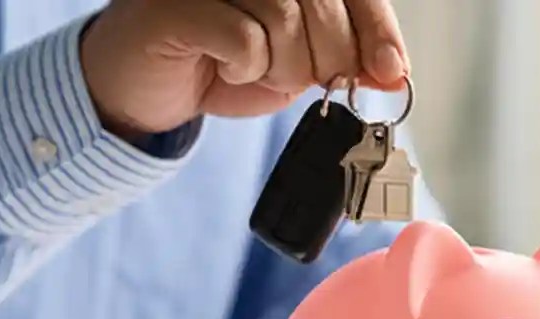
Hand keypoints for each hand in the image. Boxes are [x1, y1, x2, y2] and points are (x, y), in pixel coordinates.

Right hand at [80, 0, 408, 139]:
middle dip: (331, 57)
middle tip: (307, 80)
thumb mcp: (298, 64)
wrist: (145, 88)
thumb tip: (393, 71)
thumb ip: (345, 57)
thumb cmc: (221, 65)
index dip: (377, 27)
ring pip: (285, 19)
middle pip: (322, 0)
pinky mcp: (176, 6)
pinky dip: (245, 68)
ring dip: (284, 67)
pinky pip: (244, 39)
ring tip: (255, 72)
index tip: (392, 71)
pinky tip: (224, 66)